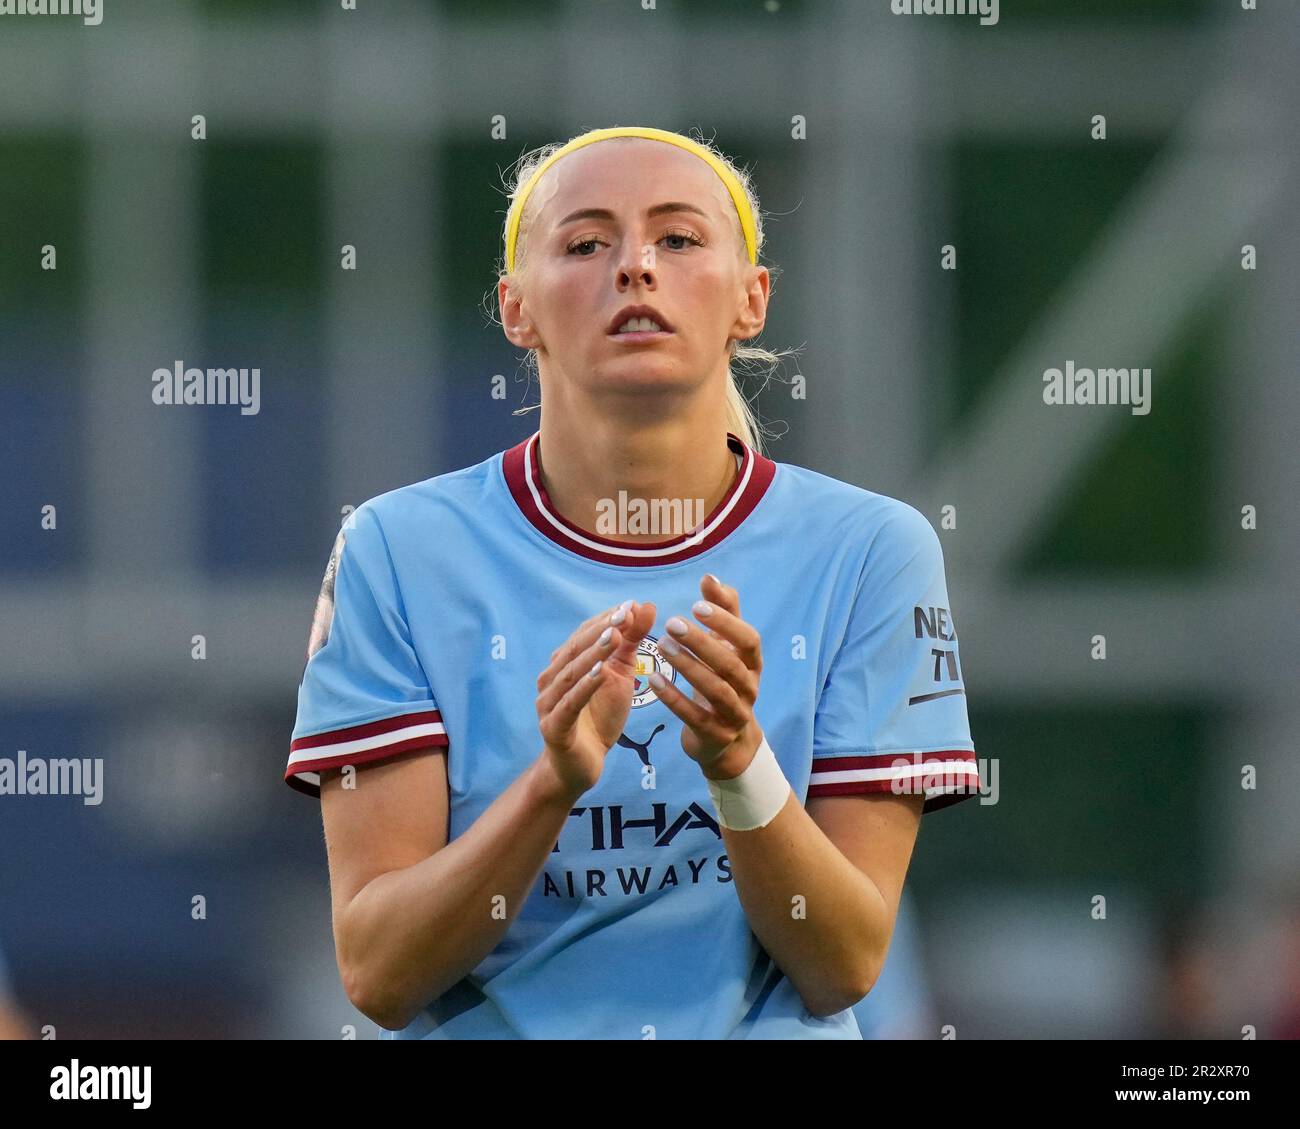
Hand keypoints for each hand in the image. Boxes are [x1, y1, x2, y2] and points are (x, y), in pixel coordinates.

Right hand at [536, 598, 656, 797]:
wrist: (580, 767)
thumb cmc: (597, 718)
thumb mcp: (619, 676)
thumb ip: (629, 642)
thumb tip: (644, 605)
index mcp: (564, 664)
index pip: (584, 634)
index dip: (606, 619)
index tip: (631, 604)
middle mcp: (551, 679)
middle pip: (576, 649)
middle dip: (601, 630)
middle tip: (625, 613)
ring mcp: (548, 703)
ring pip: (571, 673)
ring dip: (593, 653)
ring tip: (615, 636)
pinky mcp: (553, 727)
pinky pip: (569, 704)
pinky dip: (585, 687)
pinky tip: (602, 673)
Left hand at [649, 575, 763, 779]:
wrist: (726, 742)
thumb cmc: (723, 682)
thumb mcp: (727, 649)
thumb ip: (722, 613)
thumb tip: (710, 577)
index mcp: (753, 664)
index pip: (749, 640)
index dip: (727, 623)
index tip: (698, 605)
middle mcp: (749, 688)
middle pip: (731, 665)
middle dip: (702, 643)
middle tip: (672, 623)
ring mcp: (734, 714)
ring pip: (716, 690)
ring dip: (689, 667)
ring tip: (662, 646)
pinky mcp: (714, 735)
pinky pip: (695, 716)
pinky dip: (675, 698)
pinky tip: (653, 680)